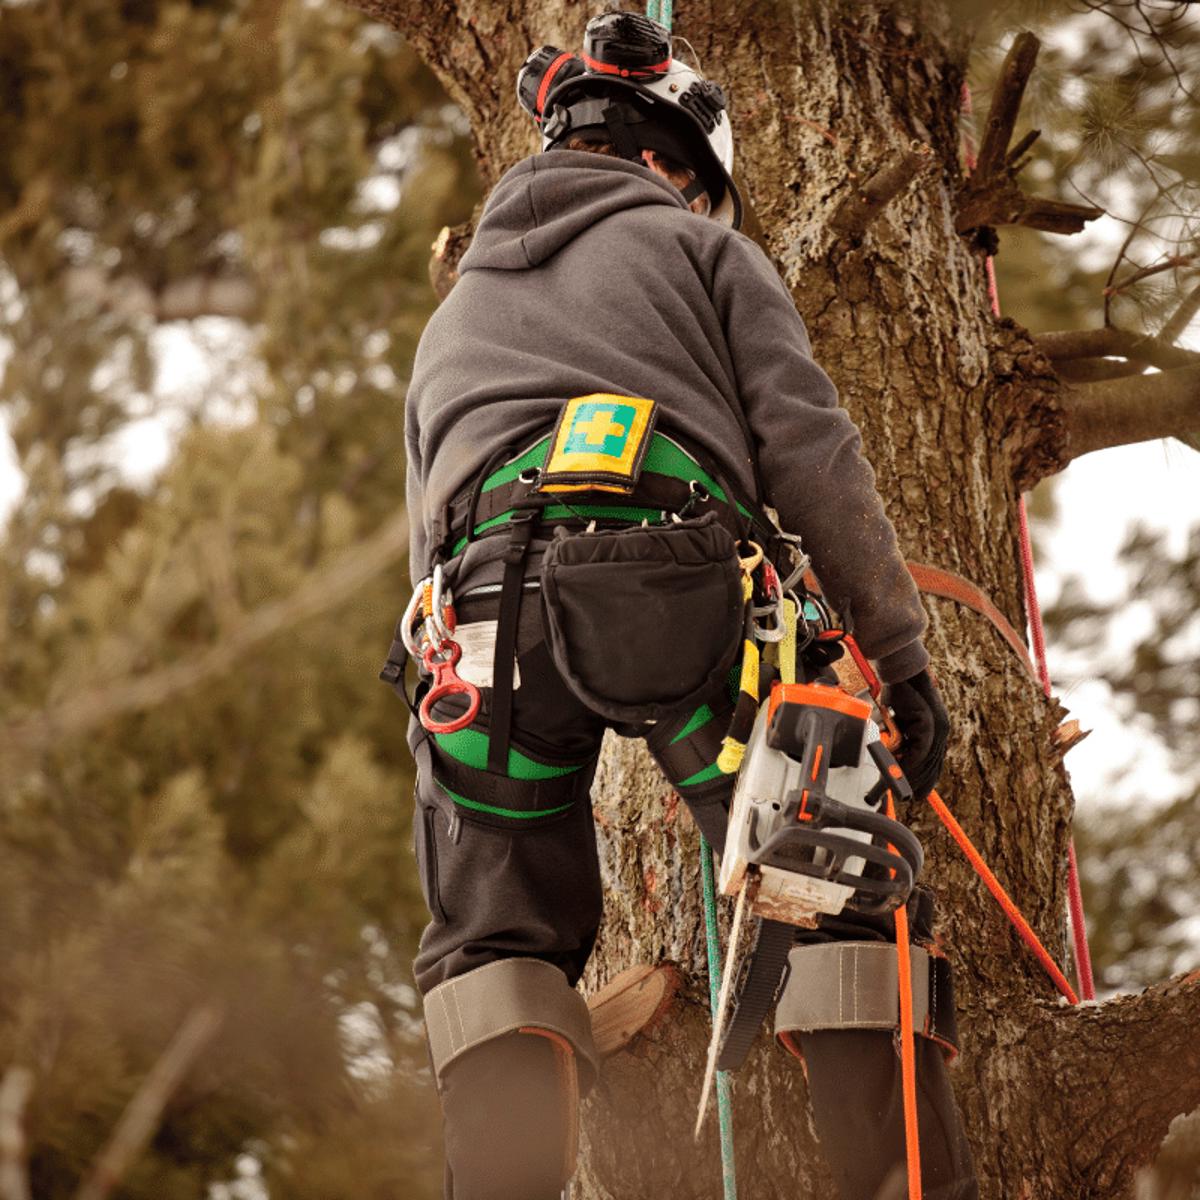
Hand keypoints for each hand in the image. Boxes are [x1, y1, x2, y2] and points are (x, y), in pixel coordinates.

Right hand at [882, 669, 949, 801]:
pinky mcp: (932, 724)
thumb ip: (897, 739)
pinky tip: (901, 773)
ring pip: (926, 760)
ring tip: (898, 789)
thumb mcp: (897, 721)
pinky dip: (910, 763)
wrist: (899, 673)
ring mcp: (939, 728)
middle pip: (931, 764)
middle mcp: (941, 731)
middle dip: (919, 784)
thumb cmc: (896, 693)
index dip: (926, 780)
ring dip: (911, 777)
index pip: (933, 761)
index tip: (918, 795)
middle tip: (909, 799)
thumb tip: (890, 757)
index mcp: (935, 731)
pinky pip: (921, 750)